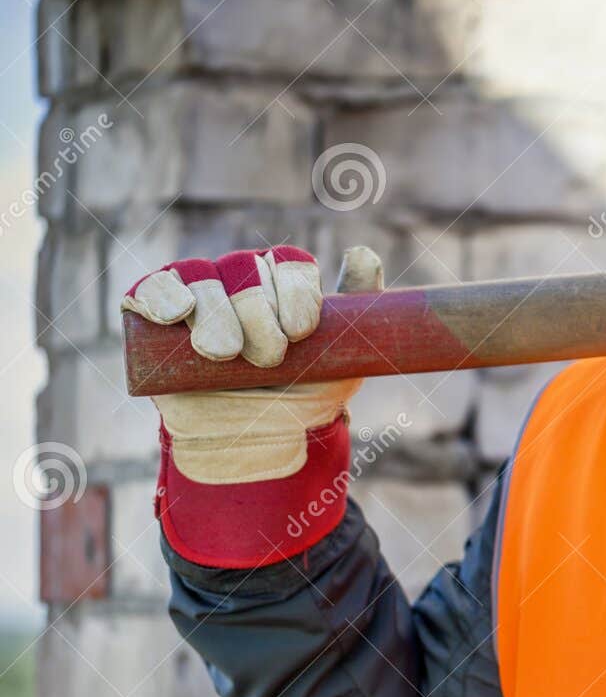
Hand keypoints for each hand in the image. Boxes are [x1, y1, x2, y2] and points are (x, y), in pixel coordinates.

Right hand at [122, 245, 383, 486]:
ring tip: (225, 352)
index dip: (293, 291)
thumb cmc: (301, 395)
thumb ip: (360, 308)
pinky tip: (177, 313)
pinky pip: (152, 289)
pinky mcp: (153, 317)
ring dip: (215, 311)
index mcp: (282, 281)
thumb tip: (362, 253)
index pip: (286, 262)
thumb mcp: (342, 358)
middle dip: (257, 311)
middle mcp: (238, 278)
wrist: (253, 444)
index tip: (299, 333)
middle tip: (267, 358)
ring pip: (199, 275)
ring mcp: (195, 295)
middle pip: (243, 267)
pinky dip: (162, 295)